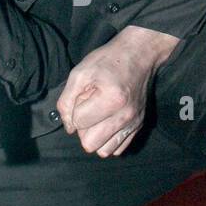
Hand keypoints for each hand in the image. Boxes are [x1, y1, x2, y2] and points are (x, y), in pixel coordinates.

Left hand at [56, 25, 180, 156]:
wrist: (139, 55)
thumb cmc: (107, 61)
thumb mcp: (79, 73)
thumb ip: (66, 101)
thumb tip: (69, 127)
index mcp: (111, 100)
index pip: (78, 123)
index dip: (75, 110)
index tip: (84, 96)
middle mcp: (126, 116)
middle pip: (90, 144)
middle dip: (84, 128)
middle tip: (90, 108)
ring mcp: (134, 123)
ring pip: (104, 150)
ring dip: (96, 136)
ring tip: (100, 116)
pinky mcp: (139, 126)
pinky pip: (118, 149)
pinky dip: (109, 140)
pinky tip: (108, 122)